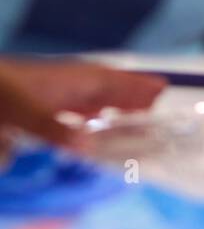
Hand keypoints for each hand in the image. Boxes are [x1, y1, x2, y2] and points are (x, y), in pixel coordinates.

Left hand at [0, 58, 164, 148]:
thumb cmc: (6, 93)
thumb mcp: (28, 112)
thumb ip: (57, 129)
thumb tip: (88, 148)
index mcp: (75, 81)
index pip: (115, 82)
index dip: (138, 85)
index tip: (164, 87)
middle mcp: (71, 83)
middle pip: (110, 87)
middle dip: (132, 94)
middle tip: (158, 103)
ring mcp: (57, 90)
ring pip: (94, 95)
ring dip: (114, 102)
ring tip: (134, 111)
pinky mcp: (43, 100)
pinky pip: (78, 104)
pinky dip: (92, 111)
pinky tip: (90, 120)